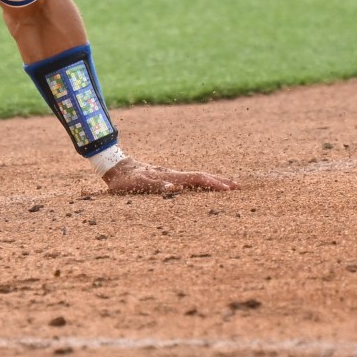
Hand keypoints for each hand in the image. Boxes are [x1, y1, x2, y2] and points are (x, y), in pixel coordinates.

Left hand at [102, 159, 235, 195]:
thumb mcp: (136, 185)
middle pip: (201, 176)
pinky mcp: (169, 177)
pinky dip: (203, 183)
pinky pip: (190, 180)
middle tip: (238, 187)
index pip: (196, 179)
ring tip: (229, 185)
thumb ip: (154, 185)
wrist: (118, 168)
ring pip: (197, 177)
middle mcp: (174, 174)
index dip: (212, 183)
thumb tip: (173, 187)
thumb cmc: (125, 181)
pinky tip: (206, 186)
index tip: (228, 189)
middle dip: (220, 181)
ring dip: (214, 180)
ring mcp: (172, 175)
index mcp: (170, 176)